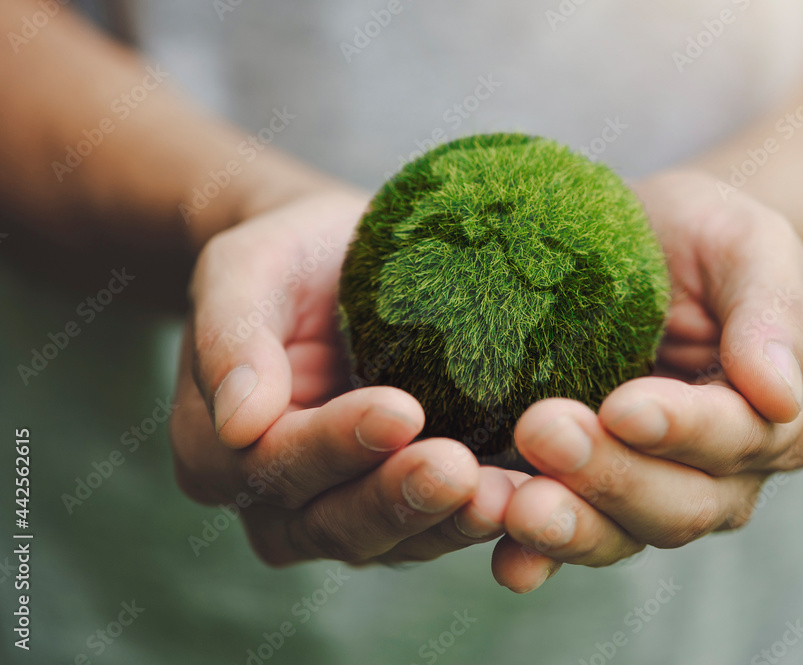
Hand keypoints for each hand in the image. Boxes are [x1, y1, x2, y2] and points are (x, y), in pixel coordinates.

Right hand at [169, 191, 523, 565]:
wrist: (337, 260)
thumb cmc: (286, 256)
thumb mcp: (244, 270)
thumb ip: (230, 336)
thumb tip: (239, 422)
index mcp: (218, 449)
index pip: (275, 461)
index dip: (336, 444)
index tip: (401, 411)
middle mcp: (275, 499)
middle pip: (333, 519)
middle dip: (398, 496)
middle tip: (458, 469)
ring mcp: (340, 510)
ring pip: (390, 539)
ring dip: (446, 522)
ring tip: (504, 495)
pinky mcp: (402, 506)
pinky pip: (435, 528)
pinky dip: (475, 520)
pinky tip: (523, 497)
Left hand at [491, 170, 802, 591]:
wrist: (660, 249)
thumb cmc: (711, 241)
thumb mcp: (754, 247)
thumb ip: (772, 314)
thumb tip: (780, 394)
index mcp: (775, 418)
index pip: (733, 436)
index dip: (679, 428)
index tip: (623, 407)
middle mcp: (721, 474)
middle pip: (676, 502)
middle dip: (610, 475)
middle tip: (543, 431)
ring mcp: (653, 492)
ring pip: (622, 534)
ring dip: (567, 527)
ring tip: (513, 505)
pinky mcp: (592, 494)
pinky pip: (571, 535)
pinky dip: (538, 557)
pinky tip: (507, 561)